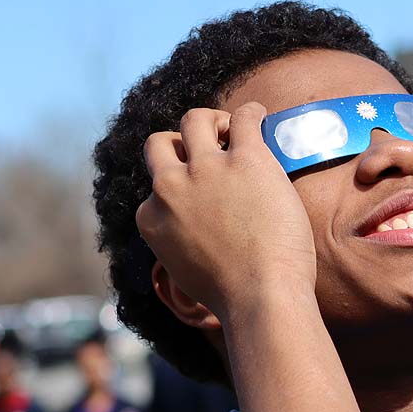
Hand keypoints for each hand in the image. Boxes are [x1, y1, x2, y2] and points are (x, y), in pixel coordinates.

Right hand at [135, 103, 315, 317]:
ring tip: (234, 133)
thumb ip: (180, 243)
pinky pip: (243, 117)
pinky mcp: (245, 159)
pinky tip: (260, 117)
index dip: (181, 188)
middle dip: (182, 143)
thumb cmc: (234, 295)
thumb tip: (194, 236)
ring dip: (213, 120)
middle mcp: (170, 187)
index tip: (204, 196)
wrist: (261, 297)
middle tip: (211, 149)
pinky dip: (251, 113)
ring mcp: (206, 169)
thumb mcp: (185, 270)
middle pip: (161, 144)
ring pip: (195, 119)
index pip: (156, 188)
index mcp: (152, 216)